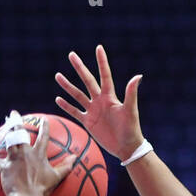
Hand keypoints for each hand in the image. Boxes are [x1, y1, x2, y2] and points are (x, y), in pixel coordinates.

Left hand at [0, 116, 74, 195]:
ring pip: (8, 141)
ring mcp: (14, 159)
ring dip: (6, 133)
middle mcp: (25, 152)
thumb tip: (76, 158)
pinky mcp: (5, 167)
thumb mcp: (56, 177)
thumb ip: (66, 166)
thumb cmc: (42, 189)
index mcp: (37, 154)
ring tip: (4, 126)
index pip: (43, 137)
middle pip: (19, 132)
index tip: (44, 120)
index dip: (44, 127)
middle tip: (13, 113)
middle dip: (16, 121)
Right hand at [55, 44, 143, 161]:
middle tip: (71, 55)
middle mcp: (100, 100)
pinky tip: (58, 99)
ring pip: (78, 95)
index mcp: (110, 96)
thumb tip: (138, 76)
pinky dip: (67, 106)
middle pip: (87, 80)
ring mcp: (93, 111)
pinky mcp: (88, 122)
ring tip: (58, 76)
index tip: (99, 47)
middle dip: (79, 68)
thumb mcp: (130, 110)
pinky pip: (75, 112)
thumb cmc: (131, 129)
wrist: (126, 148)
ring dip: (68, 86)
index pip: (105, 75)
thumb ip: (131, 93)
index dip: (102, 62)